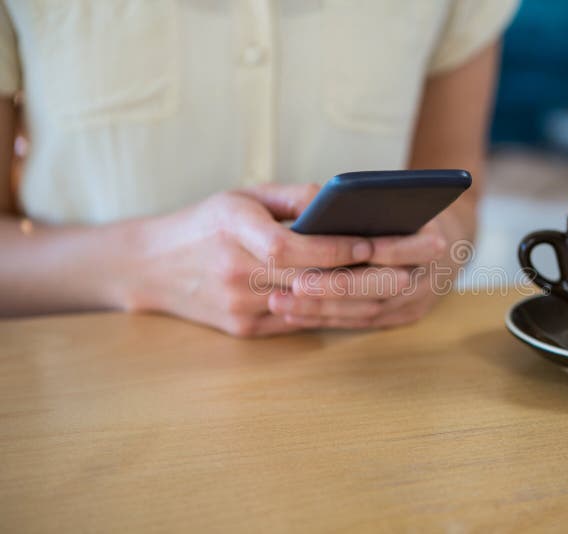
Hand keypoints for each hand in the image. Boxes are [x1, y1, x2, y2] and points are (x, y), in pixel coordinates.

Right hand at [121, 184, 373, 335]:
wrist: (152, 267)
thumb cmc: (205, 223)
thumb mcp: (242, 196)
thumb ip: (291, 197)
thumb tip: (340, 200)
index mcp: (231, 229)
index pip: (288, 246)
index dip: (332, 248)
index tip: (370, 243)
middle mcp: (232, 272)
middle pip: (306, 280)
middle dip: (358, 275)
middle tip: (402, 268)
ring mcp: (237, 307)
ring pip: (307, 307)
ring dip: (353, 300)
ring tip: (391, 287)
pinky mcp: (243, 330)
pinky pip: (296, 322)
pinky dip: (329, 313)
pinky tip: (360, 304)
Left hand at [268, 210, 467, 328]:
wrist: (437, 243)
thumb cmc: (401, 212)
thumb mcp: (392, 199)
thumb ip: (364, 202)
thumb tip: (317, 205)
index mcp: (434, 239)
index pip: (413, 248)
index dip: (384, 250)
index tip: (343, 247)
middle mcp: (430, 276)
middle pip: (384, 286)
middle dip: (339, 286)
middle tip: (297, 282)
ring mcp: (416, 302)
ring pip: (367, 311)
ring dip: (321, 308)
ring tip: (280, 300)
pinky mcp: (400, 319)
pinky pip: (359, 324)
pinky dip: (324, 319)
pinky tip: (292, 311)